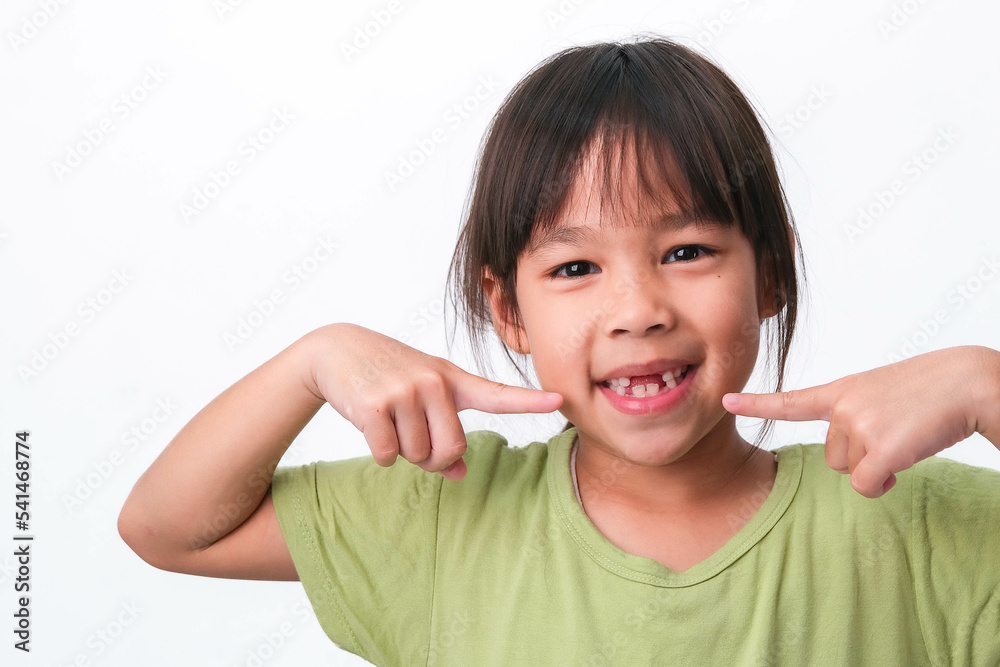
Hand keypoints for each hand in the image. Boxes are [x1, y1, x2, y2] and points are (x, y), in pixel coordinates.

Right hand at [305, 324, 562, 480]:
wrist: (337, 350)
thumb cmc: (387, 376)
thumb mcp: (422, 397)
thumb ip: (444, 431)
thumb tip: (460, 472)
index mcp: (452, 380)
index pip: (497, 392)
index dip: (529, 401)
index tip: (559, 400)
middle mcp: (435, 382)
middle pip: (452, 450)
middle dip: (432, 458)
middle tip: (412, 437)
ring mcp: (406, 391)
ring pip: (418, 455)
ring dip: (401, 452)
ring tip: (388, 419)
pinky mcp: (376, 404)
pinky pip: (388, 455)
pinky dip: (379, 452)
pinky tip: (370, 424)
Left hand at [722, 346, 998, 497]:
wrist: (969, 381)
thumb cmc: (934, 390)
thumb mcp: (884, 394)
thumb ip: (858, 419)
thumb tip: (860, 472)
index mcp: (844, 389)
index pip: (792, 400)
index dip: (757, 404)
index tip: (725, 400)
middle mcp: (843, 406)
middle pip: (832, 455)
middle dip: (861, 455)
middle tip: (894, 432)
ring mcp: (859, 425)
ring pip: (849, 471)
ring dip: (876, 466)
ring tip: (905, 437)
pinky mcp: (879, 447)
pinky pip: (865, 485)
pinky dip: (883, 483)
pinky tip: (903, 462)